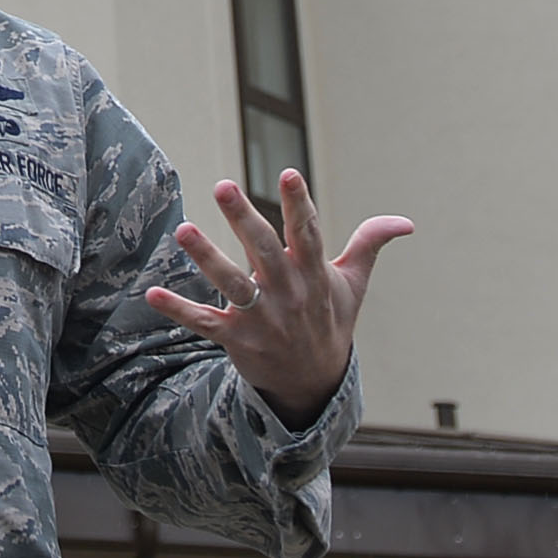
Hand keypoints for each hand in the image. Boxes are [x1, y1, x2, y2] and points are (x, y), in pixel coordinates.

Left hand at [145, 170, 410, 429]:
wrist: (314, 384)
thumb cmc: (330, 320)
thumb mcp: (353, 284)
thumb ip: (370, 244)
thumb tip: (406, 222)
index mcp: (313, 274)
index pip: (307, 234)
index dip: (299, 204)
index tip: (289, 173)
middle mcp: (287, 294)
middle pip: (264, 251)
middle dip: (244, 219)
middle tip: (222, 186)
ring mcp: (260, 318)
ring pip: (232, 285)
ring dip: (207, 258)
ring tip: (183, 229)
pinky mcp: (235, 339)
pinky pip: (204, 323)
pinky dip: (178, 310)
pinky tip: (151, 294)